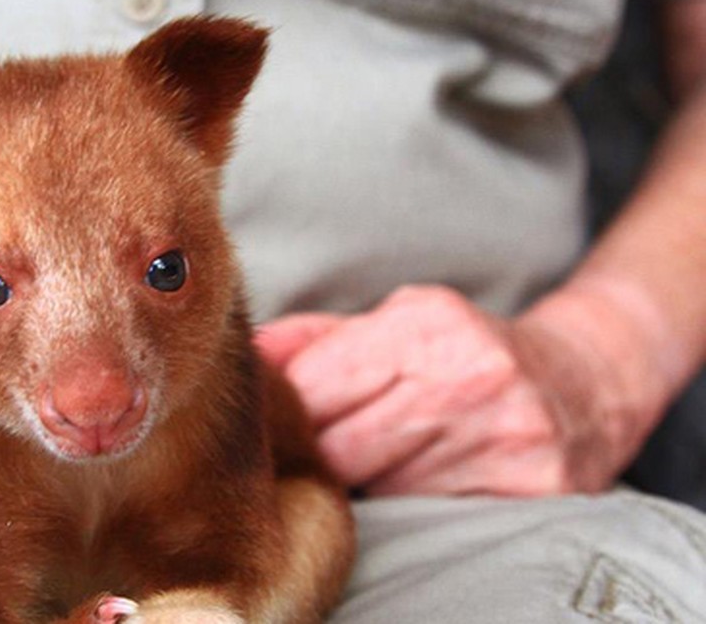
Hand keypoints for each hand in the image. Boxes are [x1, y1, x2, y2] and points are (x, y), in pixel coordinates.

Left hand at [256, 285, 652, 495]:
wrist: (585, 379)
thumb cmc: (466, 350)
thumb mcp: (397, 321)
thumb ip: (315, 341)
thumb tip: (247, 358)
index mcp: (424, 324)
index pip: (314, 385)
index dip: (290, 410)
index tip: (287, 418)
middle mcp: (466, 376)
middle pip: (339, 447)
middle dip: (322, 452)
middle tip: (328, 447)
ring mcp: (501, 435)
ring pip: (379, 487)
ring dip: (368, 480)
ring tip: (385, 456)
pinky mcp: (529, 486)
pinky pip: (429, 512)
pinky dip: (412, 501)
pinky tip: (424, 476)